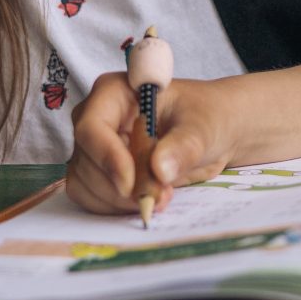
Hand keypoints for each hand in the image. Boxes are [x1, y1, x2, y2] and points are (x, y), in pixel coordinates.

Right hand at [65, 72, 245, 217]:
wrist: (214, 133)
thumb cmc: (205, 116)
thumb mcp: (202, 127)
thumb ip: (183, 146)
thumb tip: (159, 169)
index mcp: (114, 92)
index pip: (92, 128)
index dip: (108, 158)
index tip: (132, 185)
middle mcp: (96, 119)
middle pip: (88, 161)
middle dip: (122, 186)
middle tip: (161, 194)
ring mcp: (94, 148)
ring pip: (87, 184)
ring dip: (122, 200)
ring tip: (161, 194)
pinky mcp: (98, 173)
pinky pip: (92, 198)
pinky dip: (117, 207)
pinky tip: (147, 198)